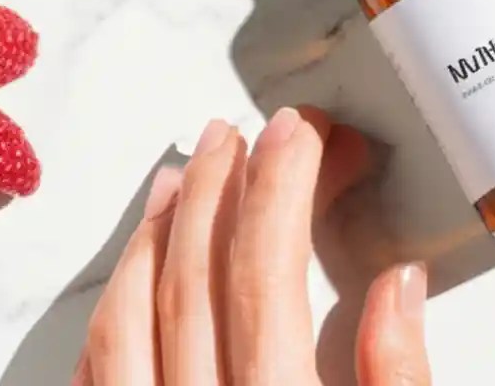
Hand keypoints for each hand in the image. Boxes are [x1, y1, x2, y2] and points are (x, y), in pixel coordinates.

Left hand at [73, 107, 431, 384]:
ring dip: (153, 233)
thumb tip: (398, 288)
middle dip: (217, 187)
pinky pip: (93, 371)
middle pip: (192, 278)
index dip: (282, 188)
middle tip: (238, 134)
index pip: (267, 270)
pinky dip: (111, 308)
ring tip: (178, 179)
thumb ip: (401, 378)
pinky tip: (130, 273)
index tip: (301, 135)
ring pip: (127, 317)